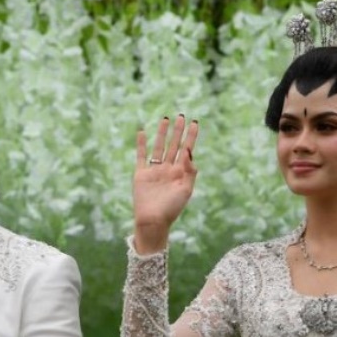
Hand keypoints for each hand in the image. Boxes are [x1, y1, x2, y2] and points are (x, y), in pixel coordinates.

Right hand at [131, 115, 198, 251]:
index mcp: (180, 173)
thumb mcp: (186, 190)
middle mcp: (168, 169)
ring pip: (159, 147)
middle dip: (178, 131)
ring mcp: (154, 170)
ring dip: (162, 133)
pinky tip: (142, 132)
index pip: (187, 150)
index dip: (191, 136)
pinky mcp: (141, 173)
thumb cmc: (171, 208)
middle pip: (174, 145)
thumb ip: (188, 170)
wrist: (153, 220)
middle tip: (182, 116)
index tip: (195, 123)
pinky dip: (141, 144)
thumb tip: (188, 151)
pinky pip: (141, 155)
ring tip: (165, 119)